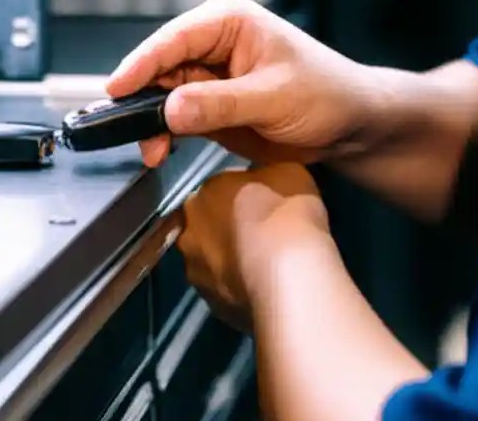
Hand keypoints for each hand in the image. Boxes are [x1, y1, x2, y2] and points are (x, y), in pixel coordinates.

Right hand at [107, 0, 378, 166]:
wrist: (350, 124)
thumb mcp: (274, 98)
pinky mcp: (209, 103)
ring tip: (153, 150)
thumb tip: (171, 108)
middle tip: (134, 131)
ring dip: (151, 123)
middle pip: (159, 67)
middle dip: (143, 100)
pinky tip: (161, 150)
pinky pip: (174, 116)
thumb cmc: (327, 94)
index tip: (116, 89)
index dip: (141, 64)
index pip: (172, 39)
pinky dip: (164, 134)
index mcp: (228, 21)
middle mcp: (212, 43)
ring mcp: (208, 74)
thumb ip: (220, 104)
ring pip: (161, 95)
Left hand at [176, 163, 332, 332]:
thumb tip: (263, 183)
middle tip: (261, 235)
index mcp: (201, 195)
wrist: (288, 274)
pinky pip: (226, 292)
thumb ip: (266, 175)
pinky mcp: (212, 307)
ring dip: (232, 262)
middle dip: (229, 230)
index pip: (219, 190)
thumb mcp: (286, 170)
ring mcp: (196, 274)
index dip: (242, 197)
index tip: (264, 204)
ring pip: (213, 263)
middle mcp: (189, 234)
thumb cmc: (286, 213)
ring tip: (265, 266)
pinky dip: (240, 289)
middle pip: (208, 227)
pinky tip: (266, 288)